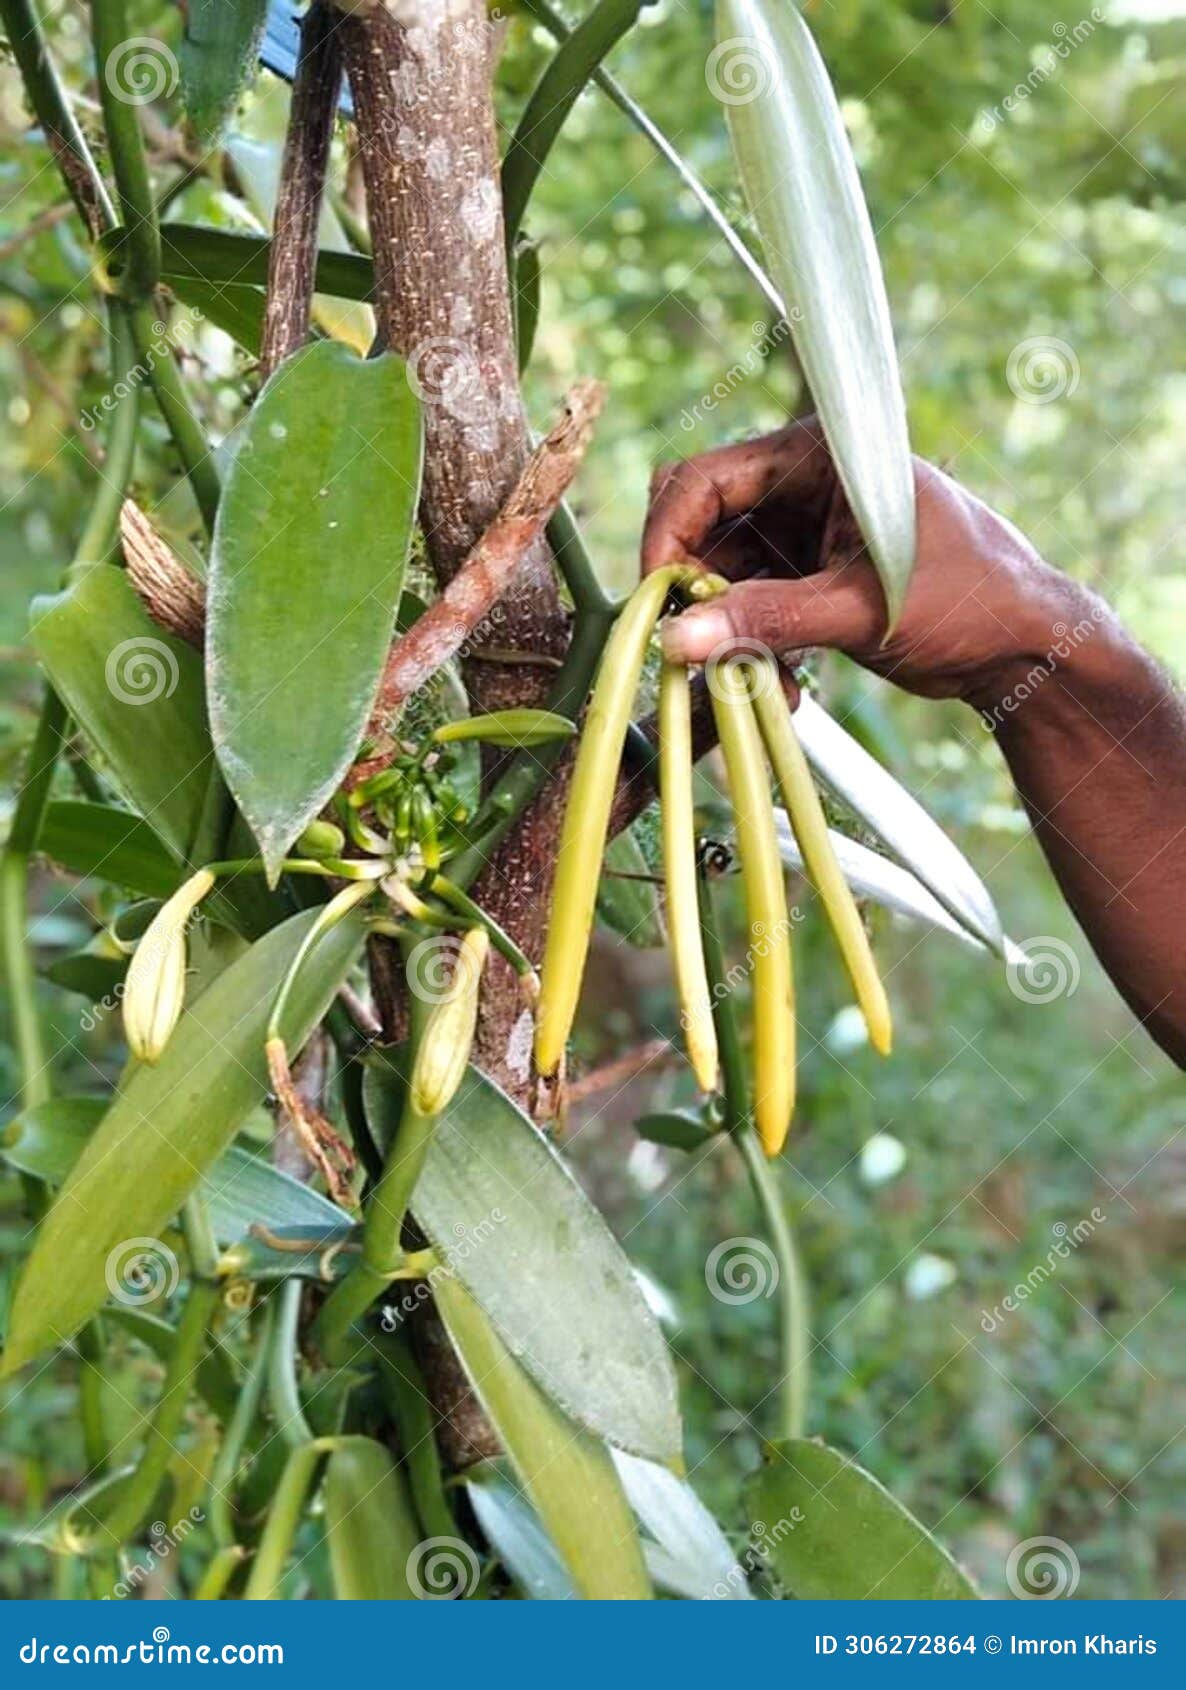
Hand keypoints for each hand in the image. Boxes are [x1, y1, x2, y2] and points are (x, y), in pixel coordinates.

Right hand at [642, 417, 1091, 711]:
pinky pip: (749, 603)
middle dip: (690, 588)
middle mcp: (803, 482)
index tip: (655, 599)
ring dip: (722, 628)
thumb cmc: (966, 602)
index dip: (667, 535)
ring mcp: (802, 528)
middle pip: (702, 523)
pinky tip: (777, 687)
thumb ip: (767, 620)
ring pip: (720, 571)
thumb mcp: (859, 612)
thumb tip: (677, 639)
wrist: (1022, 646)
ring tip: (743, 682)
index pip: (707, 478)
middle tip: (689, 646)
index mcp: (820, 456)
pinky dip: (749, 643)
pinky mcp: (806, 571)